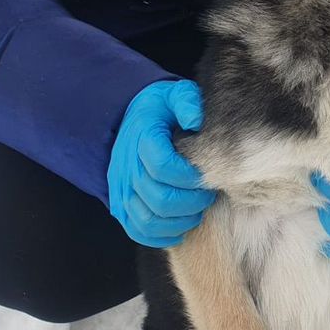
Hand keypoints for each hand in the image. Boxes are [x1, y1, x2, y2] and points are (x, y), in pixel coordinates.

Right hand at [107, 80, 215, 247]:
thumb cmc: (163, 109)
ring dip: (179, 221)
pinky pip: (136, 230)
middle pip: (159, 198)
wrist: (133, 119)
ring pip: (148, 219)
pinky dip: (161, 235)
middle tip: (208, 195)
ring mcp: (121, 188)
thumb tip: (195, 120)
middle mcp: (127, 166)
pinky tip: (181, 226)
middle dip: (191, 202)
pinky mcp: (120, 204)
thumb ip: (187, 102)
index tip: (208, 174)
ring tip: (197, 210)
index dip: (190, 177)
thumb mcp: (177, 94)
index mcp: (142, 138)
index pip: (163, 166)